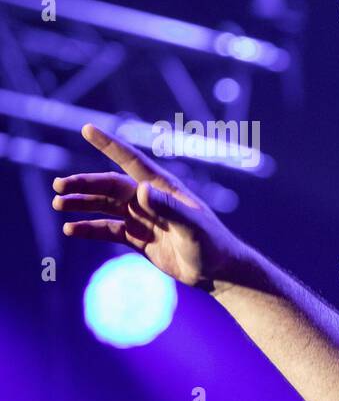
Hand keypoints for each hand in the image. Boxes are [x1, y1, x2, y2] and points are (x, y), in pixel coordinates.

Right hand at [53, 124, 249, 292]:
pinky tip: (70, 230)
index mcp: (163, 189)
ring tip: (58, 204)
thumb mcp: (191, 226)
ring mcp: (142, 218)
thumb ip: (167, 208)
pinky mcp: (138, 238)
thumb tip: (140, 189)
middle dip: (84, 184)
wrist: (218, 271)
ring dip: (81, 203)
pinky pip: (107, 229)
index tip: (88, 128)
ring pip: (104, 206)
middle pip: (110, 186)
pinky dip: (88, 228)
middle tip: (59, 186)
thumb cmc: (211, 245)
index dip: (110, 145)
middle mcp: (149, 199)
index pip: (132, 161)